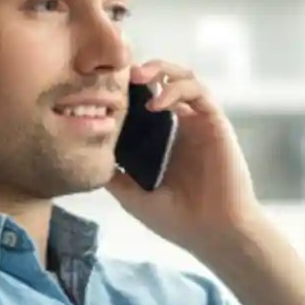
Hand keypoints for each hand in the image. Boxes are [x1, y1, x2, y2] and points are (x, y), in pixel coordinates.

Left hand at [106, 60, 263, 256]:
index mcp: (166, 140)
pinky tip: (157, 103)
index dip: (129, 89)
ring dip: (162, 70)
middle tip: (122, 72)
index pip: (146, 101)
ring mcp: (201, 124)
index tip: (105, 85)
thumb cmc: (180, 221)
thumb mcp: (134, 197)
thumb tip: (88, 159)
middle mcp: (184, 127)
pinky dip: (177, 90)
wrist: (215, 234)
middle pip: (166, 81)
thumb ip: (115, 176)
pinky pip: (199, 93)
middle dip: (144, 70)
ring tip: (138, 77)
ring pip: (184, 78)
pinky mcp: (216, 124)